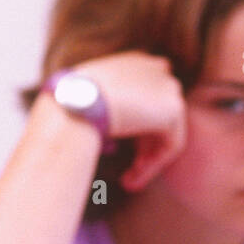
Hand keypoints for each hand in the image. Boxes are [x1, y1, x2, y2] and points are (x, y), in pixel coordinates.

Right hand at [72, 52, 186, 190]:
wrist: (76, 104)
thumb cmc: (68, 103)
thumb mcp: (85, 96)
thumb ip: (107, 104)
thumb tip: (110, 131)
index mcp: (133, 60)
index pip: (146, 95)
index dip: (138, 127)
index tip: (124, 150)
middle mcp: (153, 67)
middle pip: (160, 115)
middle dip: (146, 146)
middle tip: (129, 172)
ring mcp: (167, 85)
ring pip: (166, 133)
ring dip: (148, 160)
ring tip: (128, 182)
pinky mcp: (175, 107)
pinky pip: (171, 145)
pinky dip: (154, 165)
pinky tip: (132, 180)